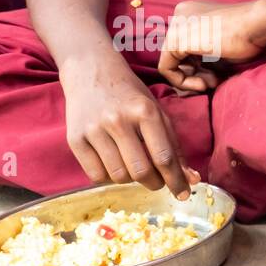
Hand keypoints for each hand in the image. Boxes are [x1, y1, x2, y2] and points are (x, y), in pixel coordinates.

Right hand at [62, 54, 198, 197]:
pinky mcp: (75, 138)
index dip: (176, 181)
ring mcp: (93, 129)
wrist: (90, 71)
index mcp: (145, 111)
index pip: (164, 157)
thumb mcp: (157, 112)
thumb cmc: (129, 95)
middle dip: (154, 183)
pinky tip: (114, 164)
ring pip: (118, 176)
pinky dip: (109, 177)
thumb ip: (174, 146)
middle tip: (156, 181)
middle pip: (141, 171)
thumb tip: (191, 179)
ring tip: (133, 167)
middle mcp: (118, 120)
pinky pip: (96, 175)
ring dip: (131, 180)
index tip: (183, 195)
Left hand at [158, 0, 265, 91]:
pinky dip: (181, 82)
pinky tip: (202, 85)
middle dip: (195, 73)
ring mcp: (175, 26)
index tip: (216, 77)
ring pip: (170, 62)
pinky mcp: (175, 40)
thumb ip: (208, 56)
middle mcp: (180, 16)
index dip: (199, 67)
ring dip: (191, 79)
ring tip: (212, 83)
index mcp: (192, 13)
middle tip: (213, 82)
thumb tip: (200, 75)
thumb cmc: (249, 33)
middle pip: (178, 54)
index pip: (186, 46)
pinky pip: (165, 68)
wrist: (257, 23)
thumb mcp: (223, 46)